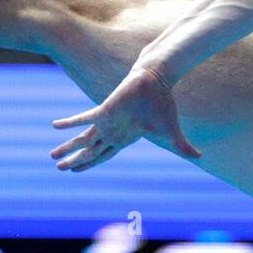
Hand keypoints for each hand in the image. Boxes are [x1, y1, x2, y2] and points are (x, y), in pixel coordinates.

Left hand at [50, 65, 201, 171]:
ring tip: (52, 156)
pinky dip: (69, 123)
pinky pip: (83, 118)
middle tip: (59, 169)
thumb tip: (200, 157)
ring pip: (83, 140)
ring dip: (67, 148)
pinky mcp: (105, 110)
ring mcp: (107, 122)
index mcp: (124, 138)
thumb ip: (182, 147)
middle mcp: (112, 132)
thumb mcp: (172, 132)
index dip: (90, 164)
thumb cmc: (163, 105)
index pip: (104, 156)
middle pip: (90, 152)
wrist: (158, 81)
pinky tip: (55, 126)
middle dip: (75, 161)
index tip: (76, 171)